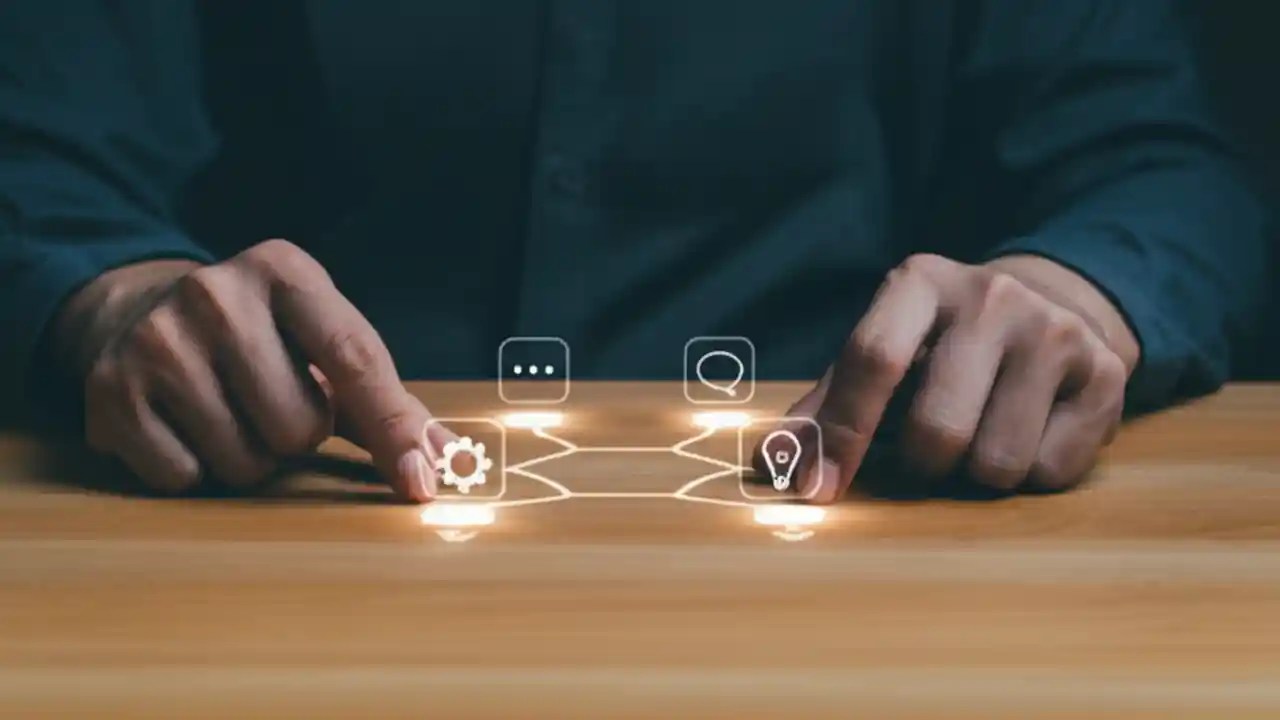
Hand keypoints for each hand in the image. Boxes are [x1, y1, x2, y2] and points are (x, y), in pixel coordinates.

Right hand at [53, 239, 443, 500]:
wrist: (137, 311)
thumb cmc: (260, 340)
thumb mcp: (322, 344)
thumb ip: (387, 402)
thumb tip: (450, 459)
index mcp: (285, 271)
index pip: (355, 359)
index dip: (393, 430)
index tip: (421, 484)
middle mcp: (215, 294)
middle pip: (298, 428)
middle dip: (296, 436)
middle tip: (270, 403)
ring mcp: (156, 340)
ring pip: (244, 463)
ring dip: (249, 459)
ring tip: (230, 413)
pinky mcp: (110, 391)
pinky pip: (184, 478)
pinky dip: (193, 470)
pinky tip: (183, 427)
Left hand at [780, 253, 1135, 501]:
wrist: (1053, 309)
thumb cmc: (943, 347)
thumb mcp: (884, 354)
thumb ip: (826, 406)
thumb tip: (776, 464)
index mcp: (920, 283)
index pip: (872, 359)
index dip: (842, 434)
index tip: (819, 490)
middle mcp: (991, 295)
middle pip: (938, 430)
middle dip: (922, 464)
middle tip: (930, 450)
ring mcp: (1055, 331)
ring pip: (997, 462)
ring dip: (978, 473)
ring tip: (983, 435)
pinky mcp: (1107, 373)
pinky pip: (1050, 471)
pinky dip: (1030, 474)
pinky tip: (1030, 432)